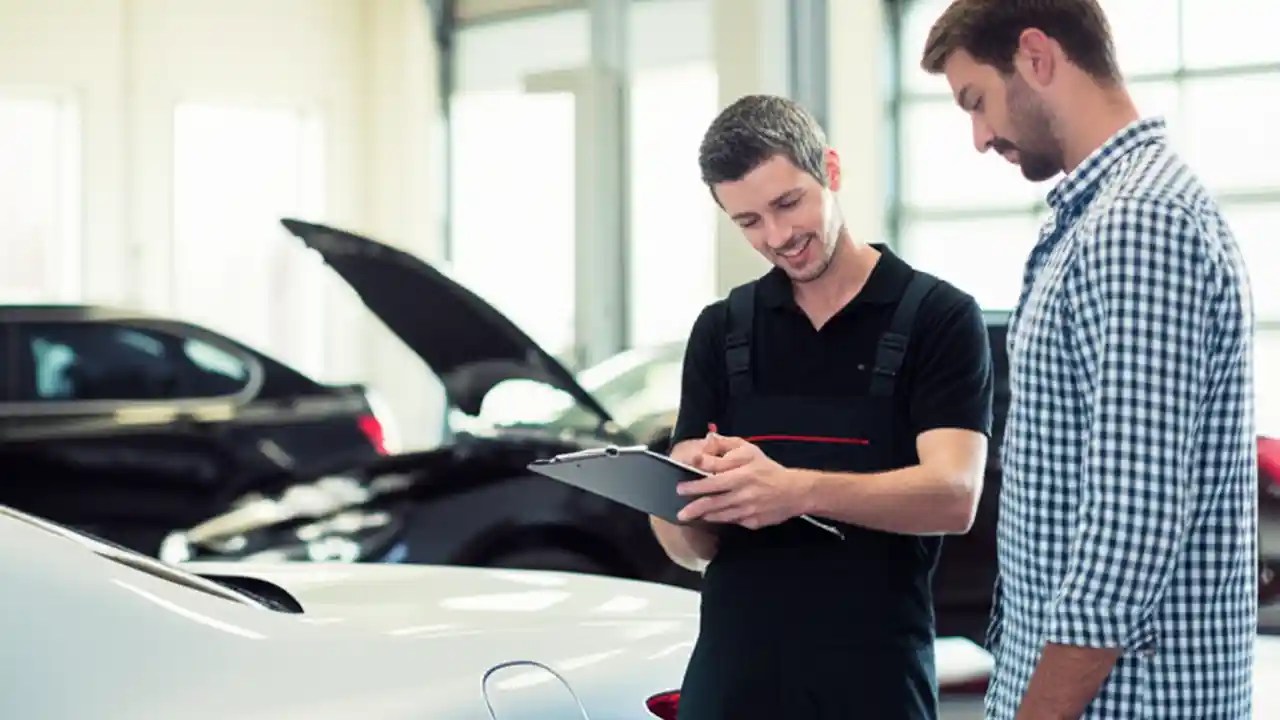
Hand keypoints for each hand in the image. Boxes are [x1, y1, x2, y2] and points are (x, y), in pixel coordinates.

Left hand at [676, 435, 811, 528]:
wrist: (795, 491)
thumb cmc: (768, 469)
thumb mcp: (748, 450)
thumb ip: (726, 445)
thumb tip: (707, 440)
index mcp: (740, 475)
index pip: (711, 480)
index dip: (695, 484)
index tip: (681, 487)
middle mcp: (742, 494)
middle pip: (712, 502)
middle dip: (693, 507)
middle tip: (680, 512)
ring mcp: (747, 510)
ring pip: (720, 515)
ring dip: (704, 515)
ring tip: (690, 515)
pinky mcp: (752, 522)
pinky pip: (733, 521)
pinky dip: (722, 519)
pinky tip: (712, 517)